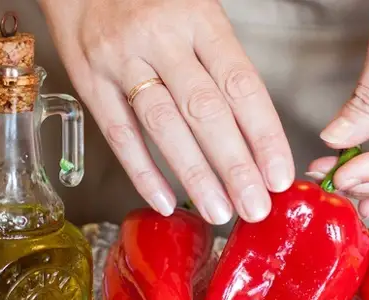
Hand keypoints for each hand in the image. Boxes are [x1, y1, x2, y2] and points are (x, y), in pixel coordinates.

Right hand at [38, 0, 293, 223]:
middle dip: (235, 167)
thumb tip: (255, 131)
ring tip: (220, 212)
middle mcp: (161, 39)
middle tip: (255, 206)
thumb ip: (223, 63)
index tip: (278, 175)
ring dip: (195, 176)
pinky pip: (119, 134)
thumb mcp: (198, 13)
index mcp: (200, 19)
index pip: (241, 85)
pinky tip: (165, 201)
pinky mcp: (90, 82)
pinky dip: (143, 172)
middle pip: (205, 111)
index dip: (264, 135)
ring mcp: (122, 61)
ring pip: (164, 126)